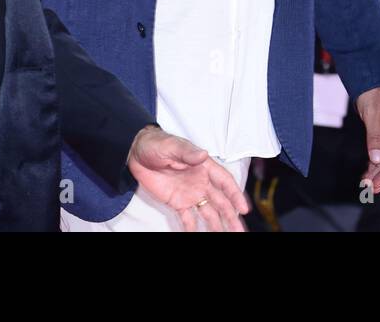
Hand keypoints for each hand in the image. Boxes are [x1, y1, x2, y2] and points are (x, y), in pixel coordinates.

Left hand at [127, 126, 249, 231]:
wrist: (136, 153)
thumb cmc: (156, 144)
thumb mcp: (172, 145)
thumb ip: (187, 152)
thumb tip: (203, 154)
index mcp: (203, 166)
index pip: (224, 182)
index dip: (235, 195)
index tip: (243, 209)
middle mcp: (200, 182)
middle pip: (220, 201)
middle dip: (231, 215)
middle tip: (239, 230)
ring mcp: (189, 193)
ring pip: (208, 212)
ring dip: (217, 224)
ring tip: (225, 235)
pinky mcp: (176, 202)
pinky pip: (187, 218)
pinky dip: (192, 228)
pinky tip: (196, 235)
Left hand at [355, 86, 379, 192]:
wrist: (373, 77)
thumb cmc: (376, 92)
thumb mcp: (373, 114)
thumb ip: (375, 137)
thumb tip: (377, 159)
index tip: (377, 184)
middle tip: (370, 189)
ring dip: (378, 172)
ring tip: (367, 185)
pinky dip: (375, 162)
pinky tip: (368, 172)